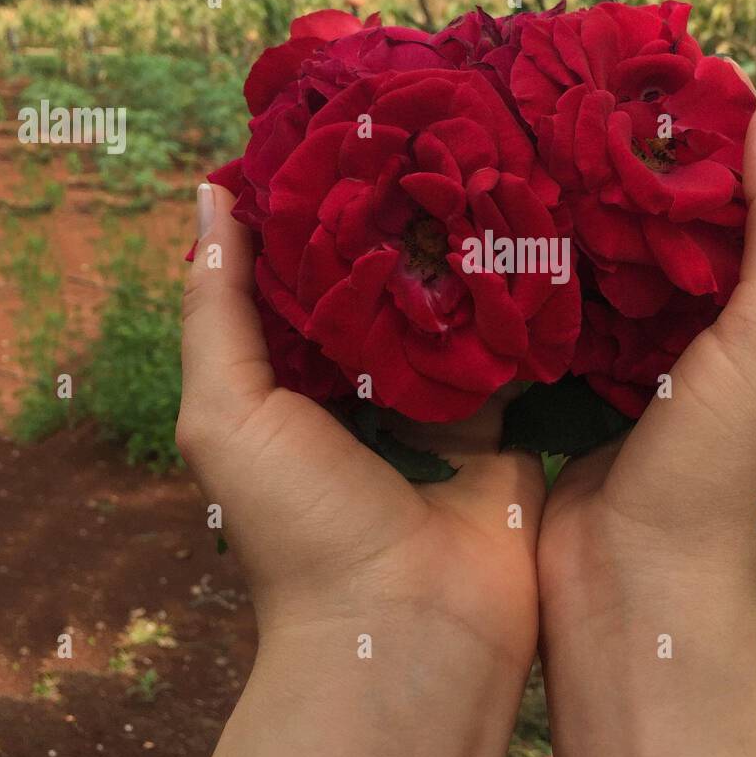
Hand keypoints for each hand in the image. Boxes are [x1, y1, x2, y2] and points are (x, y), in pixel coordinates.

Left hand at [148, 183, 541, 756]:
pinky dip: (527, 303)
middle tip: (440, 130)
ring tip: (499, 163)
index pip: (306, 268)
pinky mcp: (507, 422)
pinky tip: (547, 233)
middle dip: (406, 220)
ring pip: (456, 304)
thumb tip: (208, 198)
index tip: (350, 126)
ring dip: (470, 252)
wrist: (409, 630)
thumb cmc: (304, 527)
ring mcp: (441, 402)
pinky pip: (517, 348)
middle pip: (387, 281)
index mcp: (296, 378)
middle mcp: (369, 383)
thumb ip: (216, 310)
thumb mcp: (227, 414)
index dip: (320, 205)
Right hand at [539, 84, 755, 617]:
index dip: (722, 145)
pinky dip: (550, 277)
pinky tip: (507, 228)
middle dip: (641, 176)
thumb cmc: (723, 474)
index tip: (659, 83)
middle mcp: (722, 347)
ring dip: (589, 222)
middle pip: (685, 238)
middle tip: (577, 106)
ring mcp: (652, 376)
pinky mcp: (588, 397)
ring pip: (622, 275)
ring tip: (533, 147)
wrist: (636, 600)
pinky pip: (573, 320)